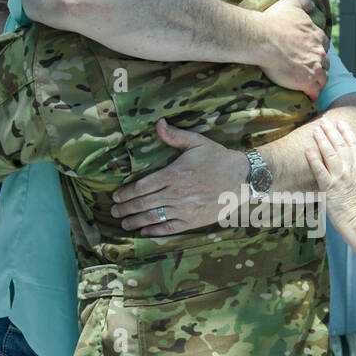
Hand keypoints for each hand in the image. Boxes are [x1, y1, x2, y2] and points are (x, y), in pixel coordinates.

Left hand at [111, 119, 247, 235]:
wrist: (242, 178)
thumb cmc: (218, 158)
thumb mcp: (197, 142)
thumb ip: (174, 136)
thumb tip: (158, 124)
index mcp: (173, 174)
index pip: (142, 186)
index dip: (125, 193)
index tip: (115, 196)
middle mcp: (176, 194)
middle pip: (143, 203)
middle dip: (125, 208)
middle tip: (114, 211)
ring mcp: (184, 209)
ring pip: (153, 217)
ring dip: (135, 221)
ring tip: (123, 223)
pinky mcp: (193, 221)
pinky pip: (169, 228)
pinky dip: (155, 231)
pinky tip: (144, 232)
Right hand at [257, 0, 329, 98]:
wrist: (262, 38)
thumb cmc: (274, 21)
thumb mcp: (291, 3)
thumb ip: (304, 1)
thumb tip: (312, 5)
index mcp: (318, 36)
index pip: (324, 46)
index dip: (317, 50)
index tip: (309, 53)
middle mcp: (319, 52)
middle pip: (325, 63)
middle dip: (318, 66)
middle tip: (308, 69)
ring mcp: (314, 68)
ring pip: (323, 78)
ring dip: (317, 81)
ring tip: (309, 84)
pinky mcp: (306, 81)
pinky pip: (315, 92)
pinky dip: (313, 94)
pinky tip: (308, 95)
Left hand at [305, 118, 355, 235]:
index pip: (353, 145)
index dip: (346, 132)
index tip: (341, 122)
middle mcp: (350, 171)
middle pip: (340, 146)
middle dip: (332, 132)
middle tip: (325, 120)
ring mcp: (339, 179)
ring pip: (330, 155)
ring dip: (323, 140)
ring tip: (316, 129)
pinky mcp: (329, 188)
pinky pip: (320, 171)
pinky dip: (313, 159)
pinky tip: (308, 149)